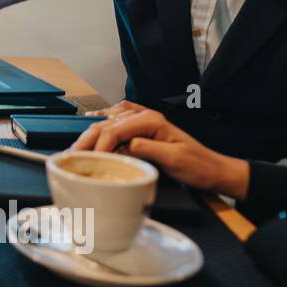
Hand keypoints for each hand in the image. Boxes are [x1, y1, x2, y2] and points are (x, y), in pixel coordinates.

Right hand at [72, 100, 250, 197]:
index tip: (88, 161)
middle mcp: (146, 117)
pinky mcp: (146, 129)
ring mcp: (145, 121)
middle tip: (72, 154)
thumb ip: (148, 148)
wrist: (214, 170)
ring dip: (92, 131)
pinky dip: (105, 119)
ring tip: (77, 144)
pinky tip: (96, 120)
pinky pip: (120, 119)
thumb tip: (125, 145)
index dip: (99, 144)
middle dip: (88, 138)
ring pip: (111, 120)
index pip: (116, 129)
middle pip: (109, 123)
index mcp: (152, 121)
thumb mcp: (174, 159)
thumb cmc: (198, 166)